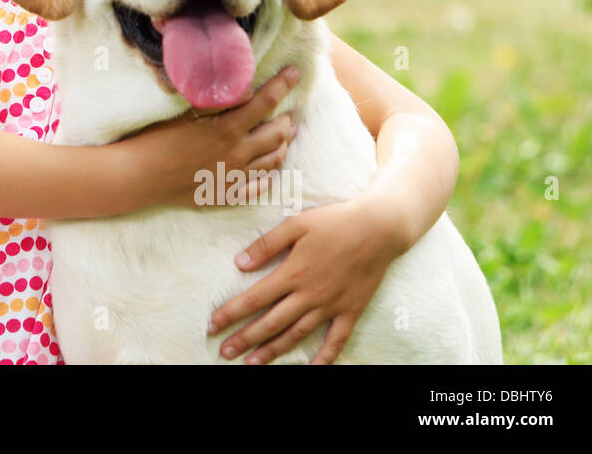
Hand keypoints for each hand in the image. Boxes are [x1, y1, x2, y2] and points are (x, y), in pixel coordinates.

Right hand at [121, 66, 301, 208]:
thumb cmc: (156, 139)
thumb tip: (249, 91)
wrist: (139, 177)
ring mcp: (234, 178)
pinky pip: (259, 186)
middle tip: (287, 112)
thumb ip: (219, 101)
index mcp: (226, 129)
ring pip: (274, 161)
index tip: (295, 73)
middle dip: (286, 120)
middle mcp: (236, 154)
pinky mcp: (226, 195)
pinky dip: (269, 174)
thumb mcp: (185, 112)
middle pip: (278, 135)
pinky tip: (268, 168)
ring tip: (285, 136)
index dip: (283, 85)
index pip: (266, 102)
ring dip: (283, 145)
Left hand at [207, 195, 405, 363]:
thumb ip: (266, 245)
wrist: (379, 228)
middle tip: (225, 352)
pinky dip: (324, 357)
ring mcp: (331, 305)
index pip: (255, 299)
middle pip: (271, 323)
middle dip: (245, 339)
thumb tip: (239, 264)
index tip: (213, 325)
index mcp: (293, 273)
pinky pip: (337, 340)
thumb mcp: (296, 224)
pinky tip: (311, 369)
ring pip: (297, 335)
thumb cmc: (334, 222)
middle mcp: (310, 294)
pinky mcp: (351, 310)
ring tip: (252, 363)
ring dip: (273, 351)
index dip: (231, 313)